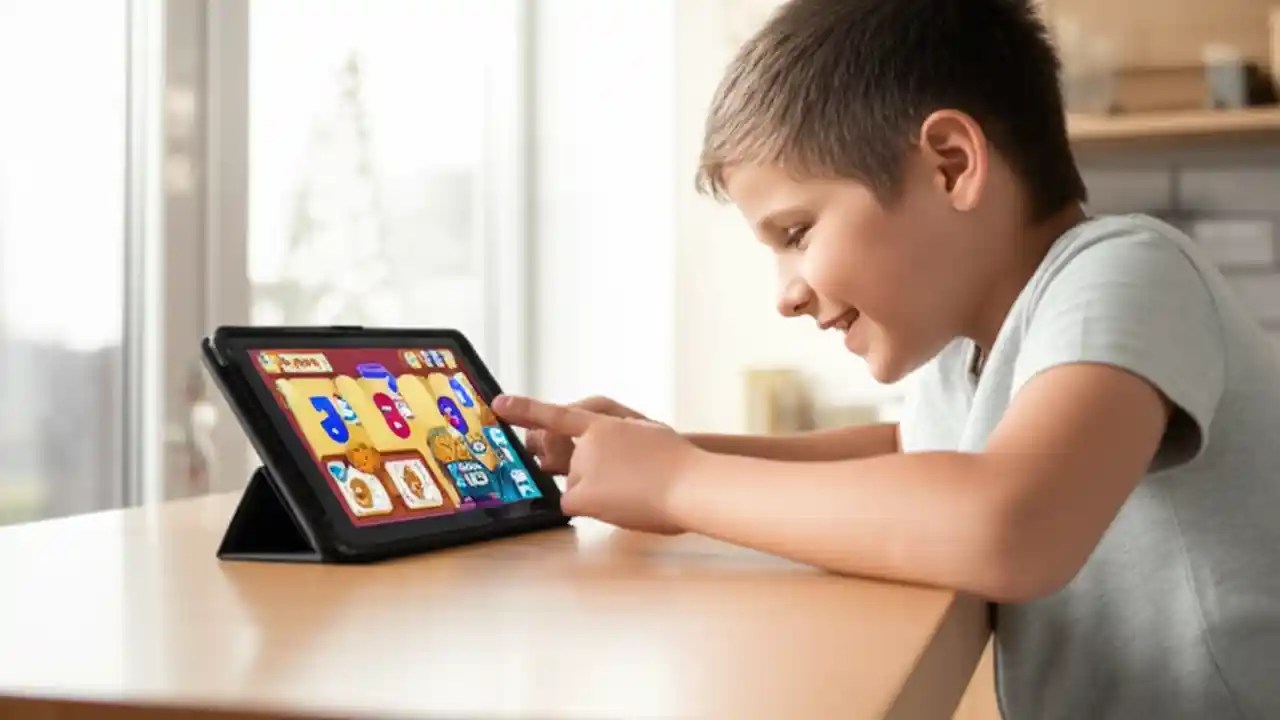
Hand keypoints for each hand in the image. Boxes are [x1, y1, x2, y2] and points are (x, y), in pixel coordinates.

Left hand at [493, 395, 696, 533]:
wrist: (690, 484)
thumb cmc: (680, 464)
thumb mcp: (649, 433)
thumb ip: (620, 437)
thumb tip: (604, 457)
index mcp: (604, 424)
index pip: (557, 415)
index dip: (526, 409)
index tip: (499, 403)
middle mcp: (586, 443)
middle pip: (572, 465)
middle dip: (590, 475)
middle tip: (627, 480)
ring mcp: (581, 468)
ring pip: (576, 486)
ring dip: (598, 493)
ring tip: (635, 492)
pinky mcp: (580, 493)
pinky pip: (573, 504)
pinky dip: (592, 507)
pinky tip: (620, 504)